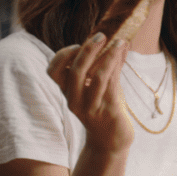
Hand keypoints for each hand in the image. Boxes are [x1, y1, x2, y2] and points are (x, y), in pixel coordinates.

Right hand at [47, 34, 131, 153]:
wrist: (111, 139)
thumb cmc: (103, 107)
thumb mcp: (97, 86)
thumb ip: (102, 66)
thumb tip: (116, 40)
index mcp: (67, 92)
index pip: (53, 71)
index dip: (62, 55)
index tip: (77, 45)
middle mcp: (74, 100)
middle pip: (74, 71)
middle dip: (87, 50)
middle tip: (101, 36)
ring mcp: (90, 107)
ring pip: (97, 77)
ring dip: (109, 56)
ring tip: (119, 42)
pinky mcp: (107, 111)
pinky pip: (112, 84)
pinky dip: (117, 65)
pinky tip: (123, 54)